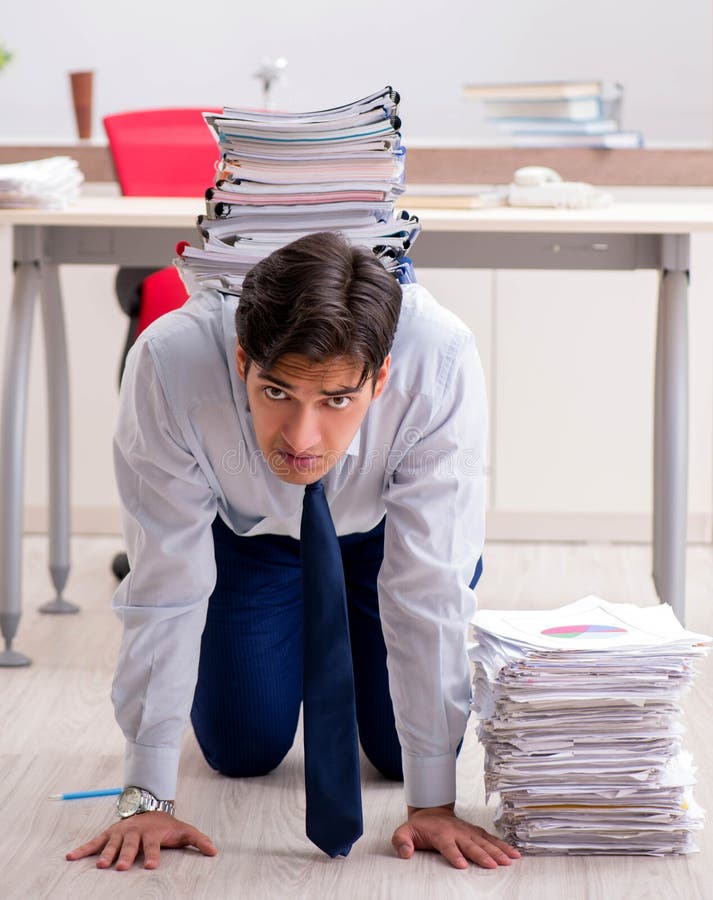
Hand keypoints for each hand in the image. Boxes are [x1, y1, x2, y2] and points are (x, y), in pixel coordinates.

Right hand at [66, 811, 216, 870]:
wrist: (148, 807)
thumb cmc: (166, 826)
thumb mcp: (183, 830)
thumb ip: (198, 840)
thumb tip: (215, 851)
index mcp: (152, 834)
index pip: (153, 845)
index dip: (153, 854)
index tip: (152, 865)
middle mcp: (134, 833)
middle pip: (130, 845)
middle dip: (126, 856)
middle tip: (123, 867)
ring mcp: (120, 833)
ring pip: (112, 844)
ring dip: (106, 854)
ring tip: (100, 866)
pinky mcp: (108, 834)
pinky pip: (94, 842)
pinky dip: (82, 849)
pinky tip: (70, 857)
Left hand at [392, 803, 520, 869]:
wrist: (431, 810)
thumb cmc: (419, 826)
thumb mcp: (404, 832)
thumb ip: (401, 841)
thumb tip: (405, 852)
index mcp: (440, 834)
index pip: (447, 846)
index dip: (454, 854)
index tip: (462, 864)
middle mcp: (457, 832)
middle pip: (471, 844)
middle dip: (482, 855)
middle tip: (493, 864)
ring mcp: (468, 831)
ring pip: (484, 841)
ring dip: (497, 850)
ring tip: (509, 860)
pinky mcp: (476, 832)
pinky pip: (491, 839)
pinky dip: (503, 845)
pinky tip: (513, 854)